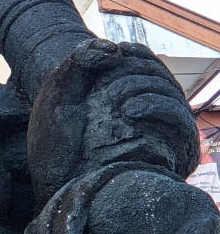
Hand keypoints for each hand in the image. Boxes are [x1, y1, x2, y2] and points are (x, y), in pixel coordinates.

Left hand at [28, 38, 198, 202]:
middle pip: (156, 72)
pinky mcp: (169, 150)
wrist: (57, 185)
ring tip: (117, 102)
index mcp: (121, 95)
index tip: (115, 52)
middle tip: (108, 79)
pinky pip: (178, 118)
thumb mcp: (59, 95)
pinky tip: (130, 110)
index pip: (141, 61)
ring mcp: (158, 130)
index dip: (132, 52)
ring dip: (143, 86)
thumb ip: (78, 62)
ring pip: (168, 90)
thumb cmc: (54, 145)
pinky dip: (157, 106)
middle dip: (133, 69)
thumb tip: (110, 47)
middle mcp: (143, 110)